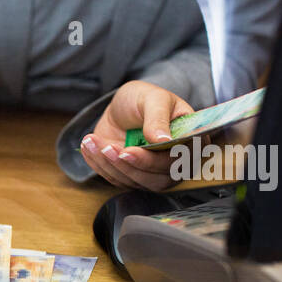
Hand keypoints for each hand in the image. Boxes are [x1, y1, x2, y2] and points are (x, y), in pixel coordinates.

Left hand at [80, 80, 194, 190]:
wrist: (123, 107)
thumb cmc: (144, 99)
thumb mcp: (153, 99)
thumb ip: (158, 117)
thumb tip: (162, 139)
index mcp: (192, 142)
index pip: (179, 160)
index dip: (151, 160)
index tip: (127, 151)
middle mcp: (178, 163)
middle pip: (157, 179)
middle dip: (128, 165)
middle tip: (107, 147)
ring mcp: (156, 173)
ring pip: (135, 182)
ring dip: (110, 165)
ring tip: (92, 142)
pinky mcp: (134, 177)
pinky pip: (118, 180)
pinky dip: (100, 166)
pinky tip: (89, 147)